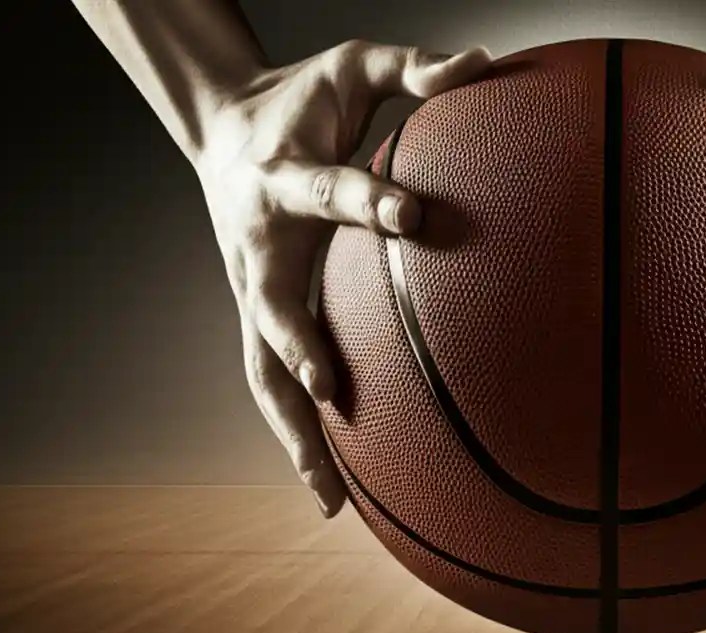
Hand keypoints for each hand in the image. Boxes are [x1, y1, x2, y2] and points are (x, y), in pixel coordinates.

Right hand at [192, 41, 490, 516]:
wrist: (220, 123)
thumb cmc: (300, 96)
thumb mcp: (351, 64)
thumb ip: (413, 68)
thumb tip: (484, 60)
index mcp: (283, 175)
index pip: (327, 190)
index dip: (366, 201)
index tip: (414, 214)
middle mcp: (258, 243)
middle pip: (268, 305)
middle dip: (296, 348)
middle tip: (332, 392)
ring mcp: (250, 286)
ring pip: (259, 368)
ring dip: (291, 430)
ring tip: (329, 499)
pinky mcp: (256, 312)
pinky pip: (271, 378)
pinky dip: (296, 431)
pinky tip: (333, 481)